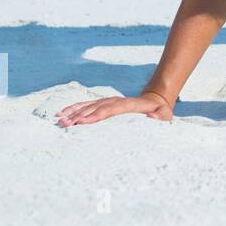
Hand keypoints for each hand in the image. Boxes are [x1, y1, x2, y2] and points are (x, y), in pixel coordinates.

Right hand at [56, 92, 172, 126]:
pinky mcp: (103, 102)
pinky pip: (87, 104)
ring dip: (74, 112)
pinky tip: (62, 113)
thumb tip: (153, 116)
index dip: (97, 115)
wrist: (156, 100)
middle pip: (96, 108)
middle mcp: (116, 101)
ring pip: (89, 105)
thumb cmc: (161, 113)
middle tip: (65, 124)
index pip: (111, 110)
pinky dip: (74, 108)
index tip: (83, 122)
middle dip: (80, 116)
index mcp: (130, 105)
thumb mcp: (165, 116)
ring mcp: (109, 100)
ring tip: (60, 120)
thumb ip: (160, 116)